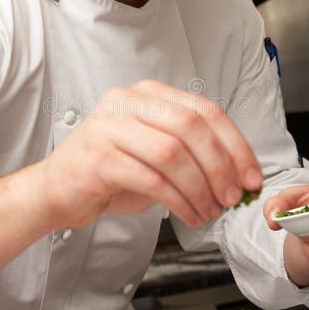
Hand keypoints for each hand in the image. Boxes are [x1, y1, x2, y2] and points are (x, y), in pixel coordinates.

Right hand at [38, 80, 261, 228]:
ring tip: (211, 211)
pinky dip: (179, 201)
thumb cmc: (110, 172)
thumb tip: (239, 177)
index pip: (205, 111)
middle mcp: (127, 102)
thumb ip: (193, 154)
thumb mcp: (156, 154)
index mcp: (148, 95)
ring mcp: (110, 127)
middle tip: (234, 197)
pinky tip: (189, 215)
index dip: (236, 145)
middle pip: (191, 127)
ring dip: (201, 188)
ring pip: (172, 153)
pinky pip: (152, 179)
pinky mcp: (98, 158)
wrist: (56, 191)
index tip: (252, 176)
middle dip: (221, 167)